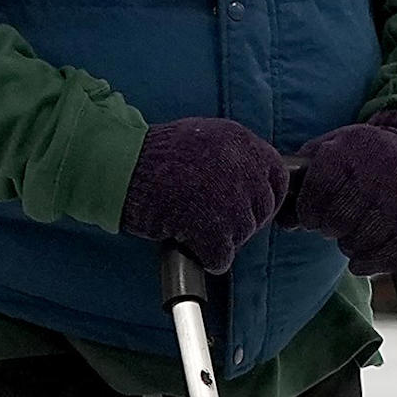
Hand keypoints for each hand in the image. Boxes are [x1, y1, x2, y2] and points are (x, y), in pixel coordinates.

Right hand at [116, 113, 290, 271]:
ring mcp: (230, 200)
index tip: (246, 206)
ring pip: (243, 235)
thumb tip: (256, 181)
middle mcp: (243, 168)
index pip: (278, 178)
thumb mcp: (205, 138)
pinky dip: (208, 258)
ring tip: (192, 224)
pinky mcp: (211, 229)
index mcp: (243, 142)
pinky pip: (222, 256)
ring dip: (222, 238)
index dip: (262, 197)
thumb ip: (235, 156)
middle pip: (262, 210)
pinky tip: (190, 244)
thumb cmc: (154, 156)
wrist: (119, 166)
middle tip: (212, 218)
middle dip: (242, 220)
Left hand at [279, 112, 396, 279]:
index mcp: (350, 152)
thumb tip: (283, 220)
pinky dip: (372, 262)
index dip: (310, 212)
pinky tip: (371, 250)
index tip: (316, 213)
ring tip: (360, 230)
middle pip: (336, 223)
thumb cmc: (367, 159)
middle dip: (332, 227)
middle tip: (342, 220)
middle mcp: (378, 176)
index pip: (315, 196)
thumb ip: (304, 180)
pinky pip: (385, 260)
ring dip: (352, 245)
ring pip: (358, 244)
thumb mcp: (333, 152)